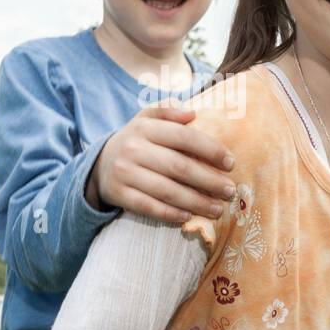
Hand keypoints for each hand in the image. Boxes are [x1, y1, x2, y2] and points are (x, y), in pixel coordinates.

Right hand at [85, 101, 236, 223]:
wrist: (99, 165)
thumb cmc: (135, 141)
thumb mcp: (146, 119)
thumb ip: (168, 112)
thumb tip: (192, 113)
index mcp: (144, 127)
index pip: (183, 137)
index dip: (210, 150)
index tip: (230, 163)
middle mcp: (133, 149)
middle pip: (179, 167)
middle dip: (209, 181)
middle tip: (230, 192)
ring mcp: (125, 173)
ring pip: (166, 190)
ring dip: (196, 202)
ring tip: (217, 209)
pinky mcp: (119, 194)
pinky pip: (149, 207)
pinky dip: (170, 213)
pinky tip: (189, 216)